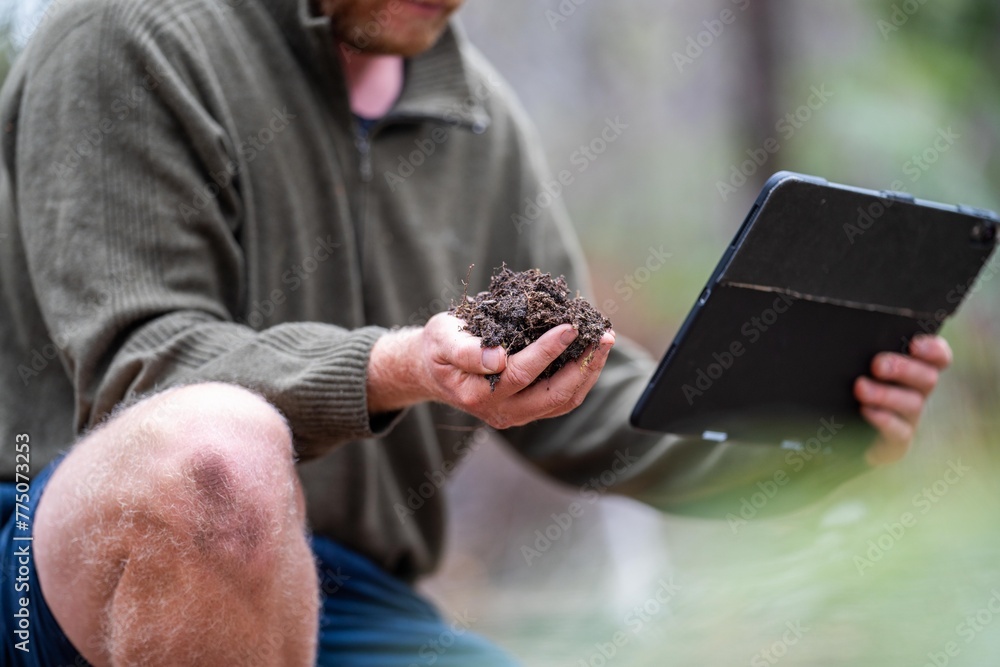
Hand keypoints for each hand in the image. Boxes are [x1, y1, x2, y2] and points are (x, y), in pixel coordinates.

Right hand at [367, 313, 615, 428]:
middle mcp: (500, 411)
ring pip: (563, 401)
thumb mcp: (442, 338)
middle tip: (603, 336)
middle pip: (553, 395)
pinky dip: (581, 378)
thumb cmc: (438, 347)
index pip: (522, 372)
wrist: (432, 369)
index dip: (549, 349)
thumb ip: (465, 350)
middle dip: (583, 365)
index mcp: (478, 393)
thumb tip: (498, 360)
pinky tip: (591, 354)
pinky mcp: (527, 410)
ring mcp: (516, 415)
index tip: (570, 326)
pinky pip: (561, 400)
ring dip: (588, 373)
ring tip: (604, 342)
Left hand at [854, 334, 952, 465]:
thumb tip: (841, 328)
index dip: (934, 350)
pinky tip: (865, 411)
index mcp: (912, 371)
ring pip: (912, 404)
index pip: (938, 358)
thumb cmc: (847, 392)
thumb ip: (860, 352)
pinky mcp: (896, 443)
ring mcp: (909, 420)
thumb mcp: (854, 368)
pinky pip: (899, 432)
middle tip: (877, 364)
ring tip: (860, 388)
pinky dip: (883, 420)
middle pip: (927, 378)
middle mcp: (916, 394)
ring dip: (886, 394)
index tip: (915, 344)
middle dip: (903, 369)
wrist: (838, 436)